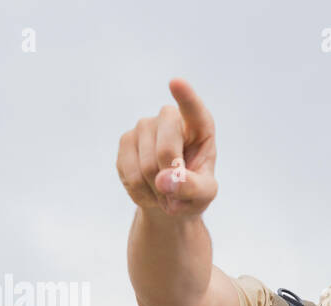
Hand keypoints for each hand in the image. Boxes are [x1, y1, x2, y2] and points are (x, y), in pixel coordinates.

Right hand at [116, 77, 218, 216]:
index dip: (185, 97)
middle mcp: (170, 119)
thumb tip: (164, 180)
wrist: (169, 197)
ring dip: (157, 189)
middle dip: (171, 177)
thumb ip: (193, 188)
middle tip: (178, 189)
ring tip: (165, 191)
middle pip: (166, 149)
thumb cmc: (193, 189)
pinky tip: (149, 189)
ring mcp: (145, 126)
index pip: (194, 109)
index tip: (176, 83)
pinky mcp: (126, 140)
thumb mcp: (204, 194)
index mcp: (199, 126)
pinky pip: (131, 173)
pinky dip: (142, 192)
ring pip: (146, 165)